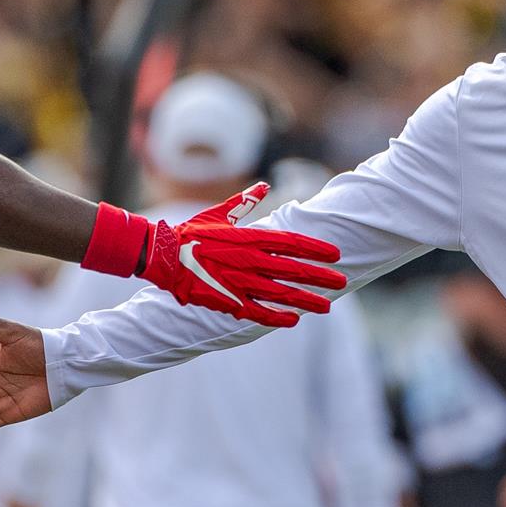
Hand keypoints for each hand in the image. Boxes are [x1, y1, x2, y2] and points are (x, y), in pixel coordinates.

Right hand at [140, 184, 345, 327]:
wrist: (163, 256)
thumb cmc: (190, 233)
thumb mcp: (218, 213)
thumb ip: (244, 201)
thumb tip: (263, 186)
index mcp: (248, 238)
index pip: (291, 243)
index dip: (315, 249)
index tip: (335, 254)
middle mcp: (248, 261)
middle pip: (293, 270)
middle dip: (320, 276)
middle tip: (342, 280)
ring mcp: (239, 283)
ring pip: (281, 293)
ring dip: (305, 299)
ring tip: (326, 305)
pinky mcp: (227, 301)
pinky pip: (258, 312)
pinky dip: (276, 317)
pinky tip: (293, 320)